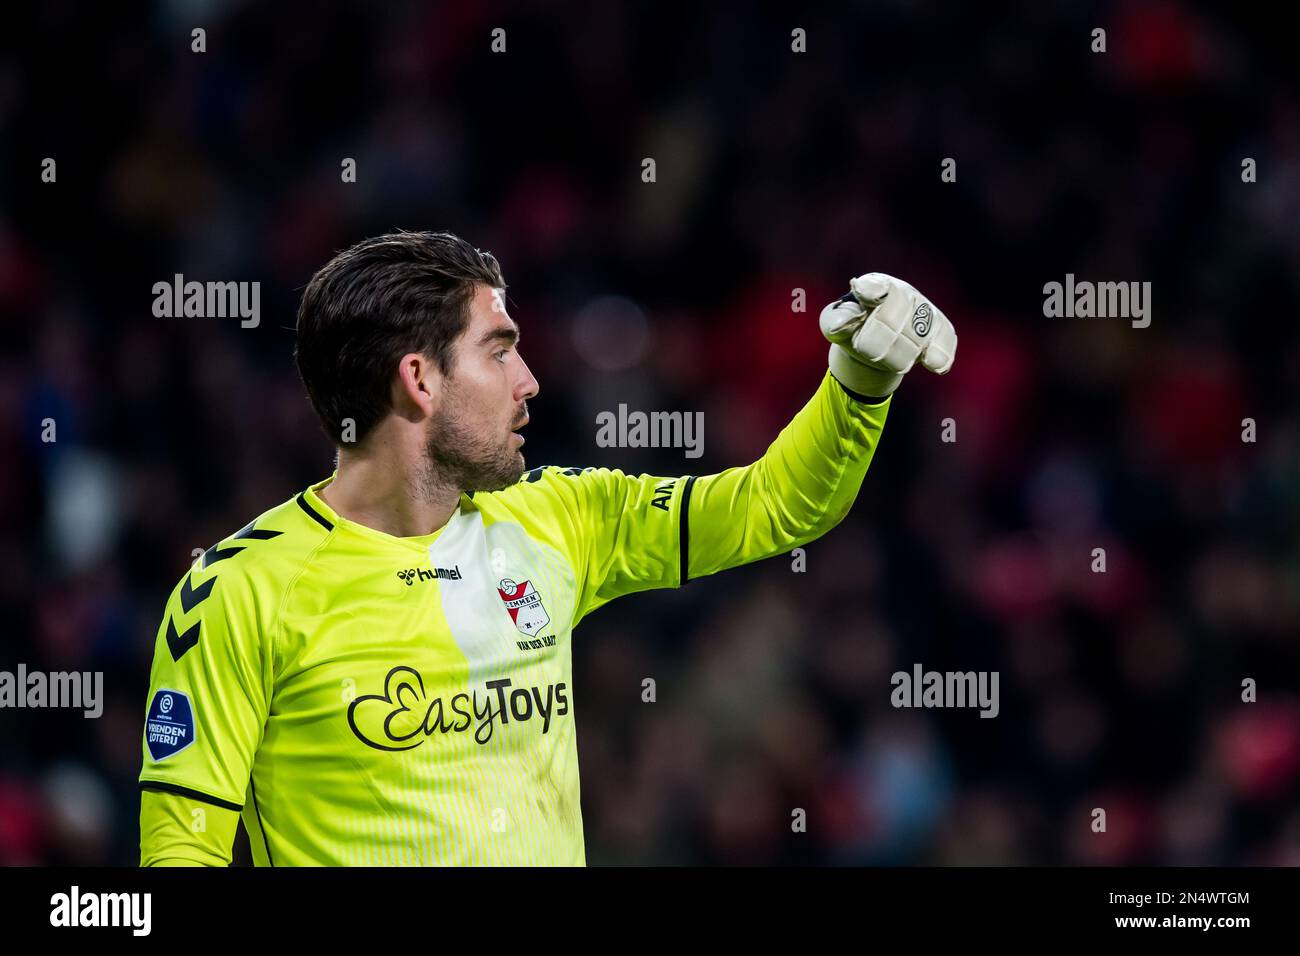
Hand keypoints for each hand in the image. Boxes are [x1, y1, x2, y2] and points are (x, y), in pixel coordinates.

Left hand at [818, 272, 956, 397]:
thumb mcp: (833, 325)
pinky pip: (944, 339)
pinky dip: (939, 354)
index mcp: (875, 285)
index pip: (877, 286)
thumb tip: (841, 324)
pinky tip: (932, 365)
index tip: (873, 296)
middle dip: (879, 340)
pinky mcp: (939, 329)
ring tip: (884, 360)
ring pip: (917, 335)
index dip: (874, 291)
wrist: (871, 350)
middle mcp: (903, 293)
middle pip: (896, 317)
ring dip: (899, 356)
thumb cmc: (851, 331)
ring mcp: (923, 310)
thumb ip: (834, 321)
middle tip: (865, 350)